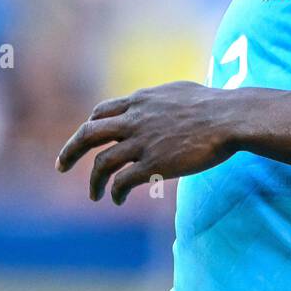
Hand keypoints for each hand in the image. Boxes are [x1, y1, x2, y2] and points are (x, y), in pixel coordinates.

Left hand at [56, 81, 238, 204]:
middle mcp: (134, 120)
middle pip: (89, 134)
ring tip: (94, 195)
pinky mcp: (153, 165)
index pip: (101, 112)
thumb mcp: (177, 91)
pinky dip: (115, 192)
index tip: (84, 140)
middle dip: (70, 151)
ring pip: (102, 163)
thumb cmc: (213, 104)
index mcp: (139, 101)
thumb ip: (160, 99)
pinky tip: (116, 200)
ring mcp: (141, 143)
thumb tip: (163, 101)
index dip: (89, 127)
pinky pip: (123, 182)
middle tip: (61, 166)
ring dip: (94, 181)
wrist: (228, 118)